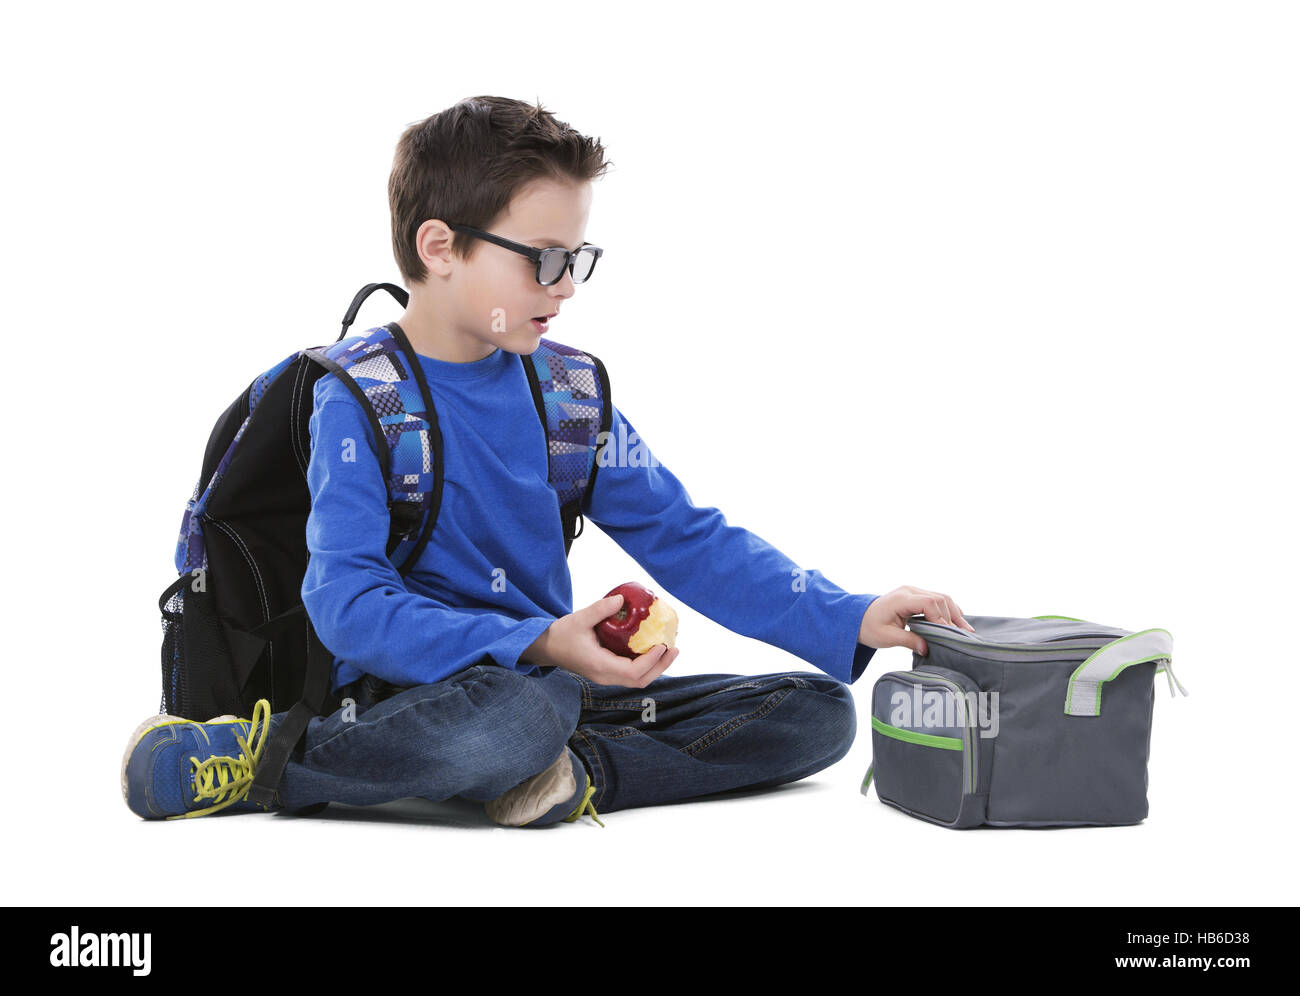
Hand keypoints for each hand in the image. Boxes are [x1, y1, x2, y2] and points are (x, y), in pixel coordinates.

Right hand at [523, 594, 679, 686]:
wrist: (546, 648)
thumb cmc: (561, 634)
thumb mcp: (579, 618)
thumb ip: (599, 609)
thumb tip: (622, 599)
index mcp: (599, 666)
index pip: (632, 672)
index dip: (651, 661)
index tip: (662, 645)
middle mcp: (605, 676)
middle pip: (640, 680)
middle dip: (660, 666)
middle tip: (674, 648)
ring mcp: (606, 676)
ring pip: (637, 679)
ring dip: (655, 667)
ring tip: (669, 649)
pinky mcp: (607, 672)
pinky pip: (631, 673)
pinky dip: (646, 664)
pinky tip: (653, 649)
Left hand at [858, 585, 974, 656]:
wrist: (858, 618)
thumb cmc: (870, 628)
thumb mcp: (886, 638)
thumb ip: (907, 641)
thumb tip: (926, 649)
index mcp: (901, 599)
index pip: (928, 602)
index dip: (941, 618)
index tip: (947, 635)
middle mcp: (909, 591)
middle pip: (939, 599)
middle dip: (952, 617)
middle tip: (961, 636)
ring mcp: (913, 591)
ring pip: (941, 597)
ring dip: (954, 613)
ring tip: (965, 630)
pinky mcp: (916, 596)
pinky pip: (937, 599)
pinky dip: (948, 610)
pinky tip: (956, 623)